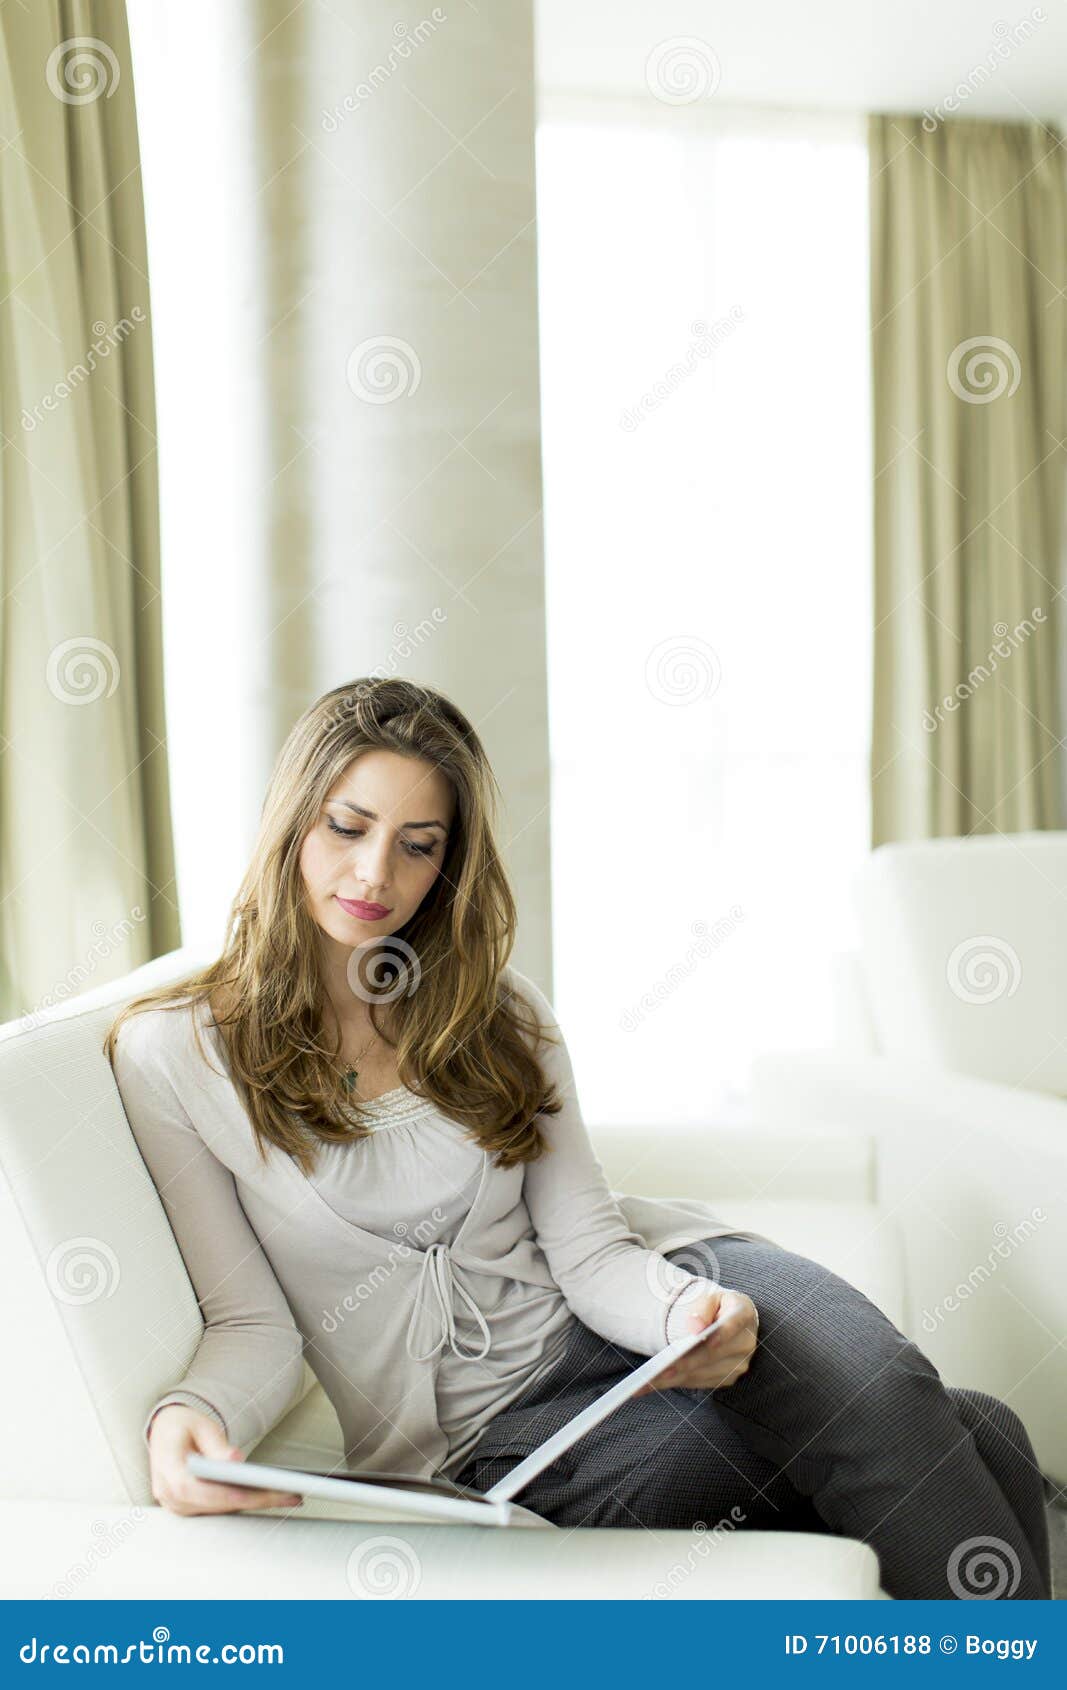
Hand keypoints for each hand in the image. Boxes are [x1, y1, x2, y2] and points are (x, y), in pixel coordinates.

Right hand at [147, 1405, 303, 1515]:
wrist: (167, 1432)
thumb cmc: (184, 1426)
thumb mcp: (201, 1426)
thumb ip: (216, 1444)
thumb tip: (236, 1461)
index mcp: (167, 1469)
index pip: (196, 1489)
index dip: (225, 1494)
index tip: (254, 1494)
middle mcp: (169, 1494)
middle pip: (214, 1504)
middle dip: (253, 1500)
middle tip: (288, 1495)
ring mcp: (177, 1505)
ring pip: (219, 1511)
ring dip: (253, 1505)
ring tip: (287, 1496)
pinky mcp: (189, 1509)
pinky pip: (218, 1510)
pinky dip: (244, 1504)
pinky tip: (269, 1498)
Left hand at [634, 1285, 758, 1394]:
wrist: (728, 1318)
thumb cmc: (716, 1306)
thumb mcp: (709, 1297)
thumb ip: (702, 1308)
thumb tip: (694, 1327)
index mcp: (744, 1313)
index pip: (732, 1323)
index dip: (719, 1334)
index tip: (700, 1339)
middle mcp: (745, 1342)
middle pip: (712, 1355)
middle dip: (685, 1363)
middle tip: (660, 1370)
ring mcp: (739, 1363)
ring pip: (703, 1373)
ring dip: (676, 1378)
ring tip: (650, 1380)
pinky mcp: (728, 1378)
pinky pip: (700, 1382)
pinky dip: (678, 1382)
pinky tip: (657, 1383)